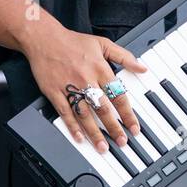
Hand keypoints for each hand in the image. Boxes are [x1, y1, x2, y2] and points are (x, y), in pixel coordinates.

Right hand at [21, 23, 148, 152]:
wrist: (44, 39)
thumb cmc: (73, 42)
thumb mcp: (103, 43)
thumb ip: (124, 57)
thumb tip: (142, 68)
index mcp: (100, 68)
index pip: (118, 95)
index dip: (128, 114)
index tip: (134, 127)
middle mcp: (86, 79)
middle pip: (103, 108)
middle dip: (114, 127)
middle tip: (122, 142)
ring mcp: (69, 88)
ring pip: (85, 114)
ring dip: (94, 132)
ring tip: (103, 147)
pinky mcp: (54, 93)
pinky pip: (65, 113)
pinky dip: (72, 127)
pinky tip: (79, 138)